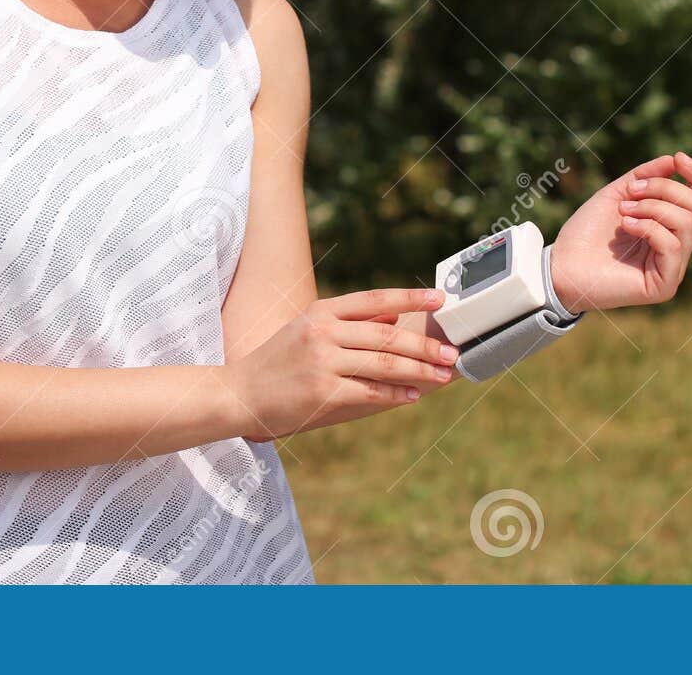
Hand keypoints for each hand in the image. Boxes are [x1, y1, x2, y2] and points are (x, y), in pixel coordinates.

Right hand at [225, 288, 460, 441]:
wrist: (240, 394)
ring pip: (384, 362)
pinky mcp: (322, 392)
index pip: (375, 299)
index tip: (440, 298)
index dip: (410, 297)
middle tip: (451, 351)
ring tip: (442, 374)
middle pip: (387, 334)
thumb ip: (351, 323)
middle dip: (424, 344)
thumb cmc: (278, 362)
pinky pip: (370, 391)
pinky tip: (413, 394)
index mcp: (322, 312)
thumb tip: (396, 316)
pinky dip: (396, 394)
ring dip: (419, 369)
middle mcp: (324, 332)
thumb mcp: (309, 330)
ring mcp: (323, 361)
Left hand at [548, 152, 691, 312]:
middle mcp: (677, 246)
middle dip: (663, 188)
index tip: (678, 158)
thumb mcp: (617, 194)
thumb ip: (646, 176)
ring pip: (686, 222)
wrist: (562, 265)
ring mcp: (673, 267)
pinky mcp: (664, 285)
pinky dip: (649, 228)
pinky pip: (673, 245)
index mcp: (670, 225)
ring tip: (624, 211)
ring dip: (652, 207)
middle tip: (630, 192)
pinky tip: (626, 226)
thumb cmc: (587, 231)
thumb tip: (675, 160)